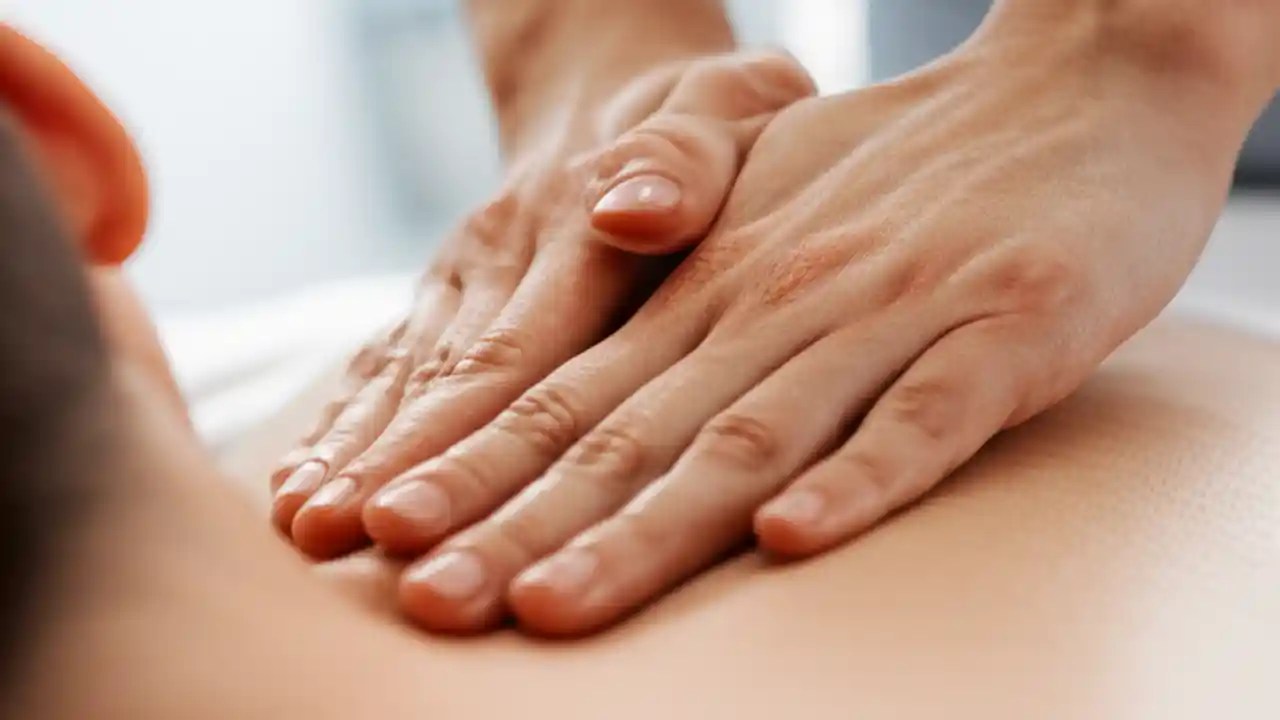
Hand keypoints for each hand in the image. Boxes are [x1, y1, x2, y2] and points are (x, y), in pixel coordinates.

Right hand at [270, 51, 815, 556]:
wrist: (621, 87)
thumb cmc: (706, 117)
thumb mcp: (725, 108)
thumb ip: (688, 159)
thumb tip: (633, 212)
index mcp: (582, 223)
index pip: (518, 350)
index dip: (461, 439)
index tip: (404, 512)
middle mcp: (509, 248)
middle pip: (448, 374)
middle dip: (391, 464)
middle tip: (331, 537)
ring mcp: (470, 269)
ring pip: (408, 369)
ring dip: (356, 448)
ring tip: (303, 523)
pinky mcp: (450, 285)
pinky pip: (391, 353)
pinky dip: (346, 418)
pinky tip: (304, 477)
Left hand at [368, 13, 1266, 633]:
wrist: (1082, 87)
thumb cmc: (912, 156)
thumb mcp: (774, 178)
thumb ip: (683, 235)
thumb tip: (596, 235)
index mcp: (716, 279)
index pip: (570, 389)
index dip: (474, 466)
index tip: (382, 535)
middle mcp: (780, 300)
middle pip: (629, 430)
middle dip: (516, 522)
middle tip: (422, 598)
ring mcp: (894, 315)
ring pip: (749, 437)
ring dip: (646, 529)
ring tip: (552, 605)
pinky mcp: (1008, 330)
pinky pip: (926, 417)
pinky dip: (858, 481)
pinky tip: (789, 544)